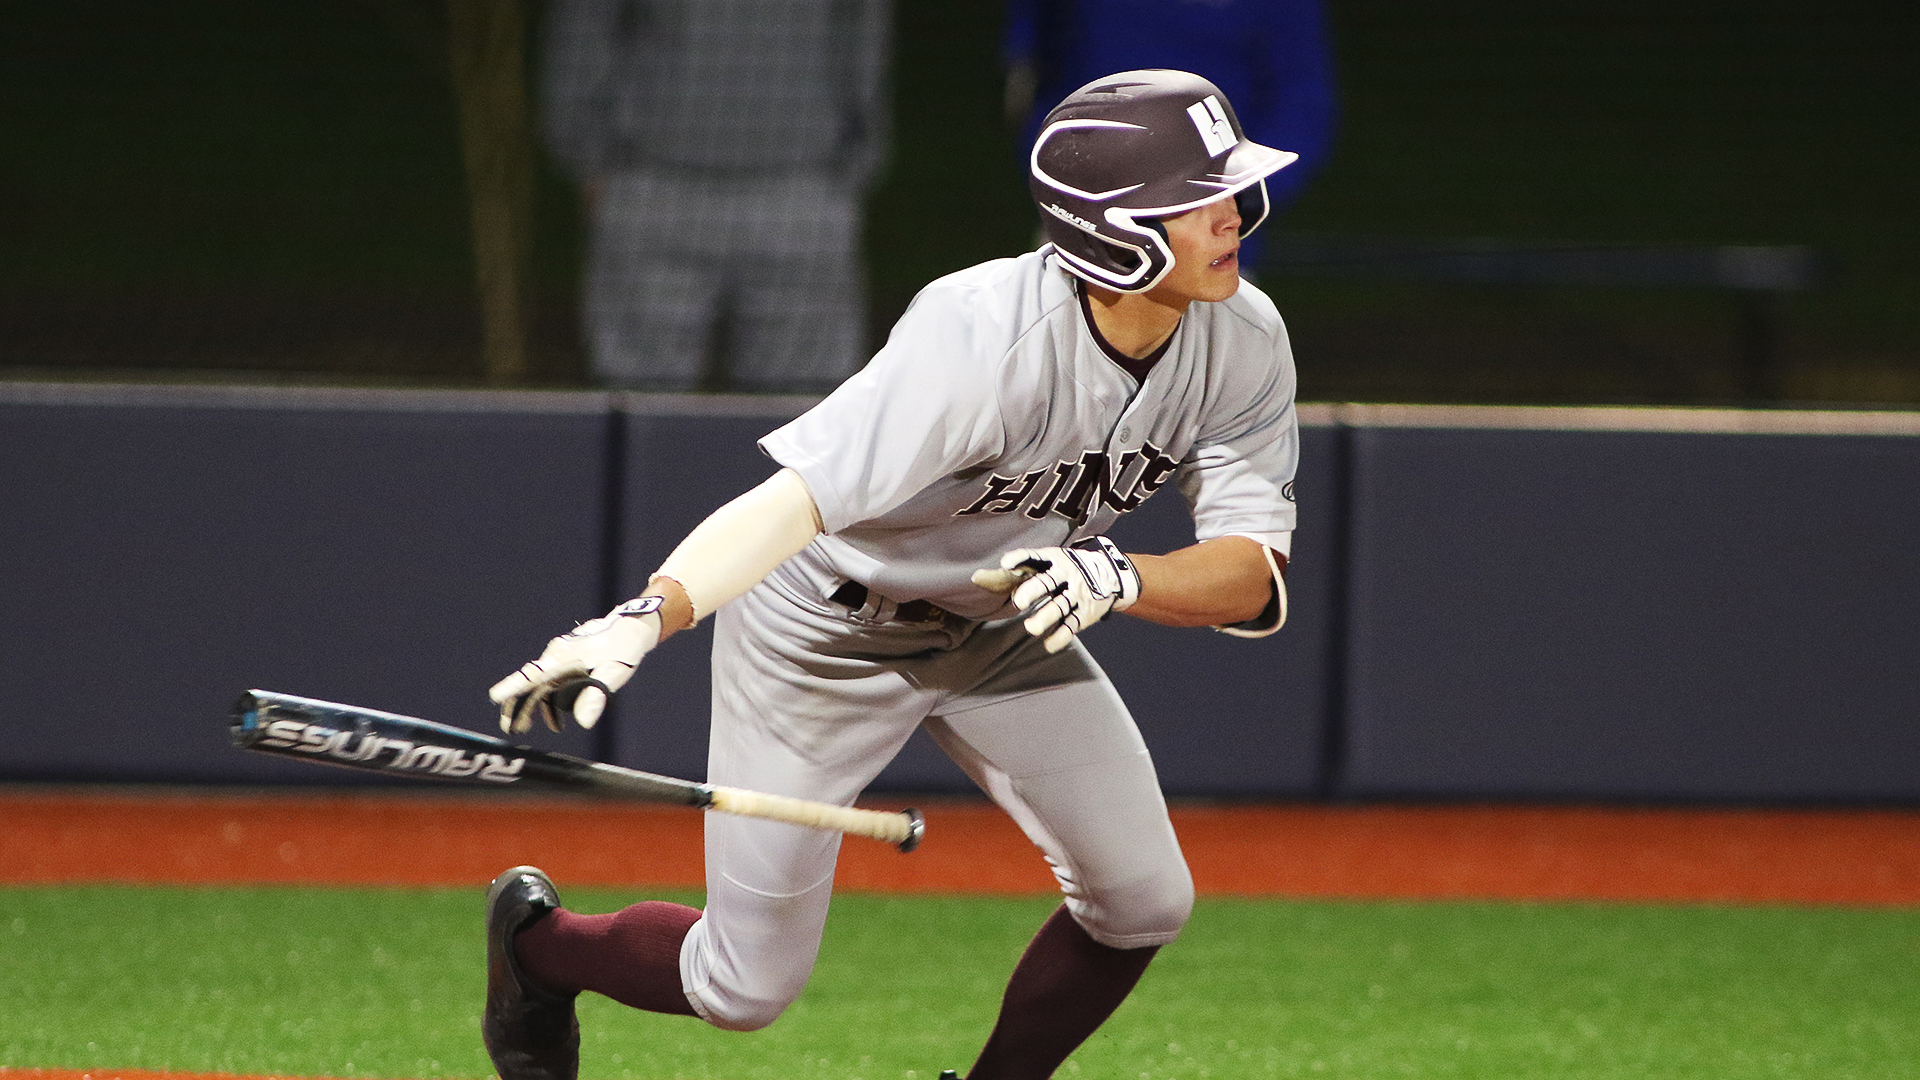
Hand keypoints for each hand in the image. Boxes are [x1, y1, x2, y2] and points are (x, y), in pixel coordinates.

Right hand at [488, 597, 662, 732]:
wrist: (631, 630)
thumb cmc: (623, 651)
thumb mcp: (613, 674)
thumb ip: (596, 696)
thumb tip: (583, 722)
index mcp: (562, 658)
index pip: (533, 675)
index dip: (513, 687)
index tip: (495, 697)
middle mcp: (555, 655)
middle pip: (530, 682)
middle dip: (517, 705)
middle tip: (509, 728)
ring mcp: (559, 657)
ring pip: (540, 684)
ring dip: (533, 706)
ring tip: (524, 728)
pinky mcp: (566, 661)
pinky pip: (551, 682)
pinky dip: (549, 700)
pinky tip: (555, 720)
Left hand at [971, 536, 1141, 652]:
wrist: (1111, 575)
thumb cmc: (1066, 568)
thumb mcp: (1050, 561)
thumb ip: (1019, 570)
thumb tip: (977, 578)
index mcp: (1054, 559)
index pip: (1034, 557)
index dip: (1019, 558)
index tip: (1005, 564)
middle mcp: (1066, 575)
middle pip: (1047, 582)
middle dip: (1033, 591)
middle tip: (1017, 602)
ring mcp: (1078, 594)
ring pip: (1059, 607)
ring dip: (1045, 618)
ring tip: (1030, 628)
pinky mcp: (1086, 612)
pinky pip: (1072, 625)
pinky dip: (1060, 637)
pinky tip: (1048, 645)